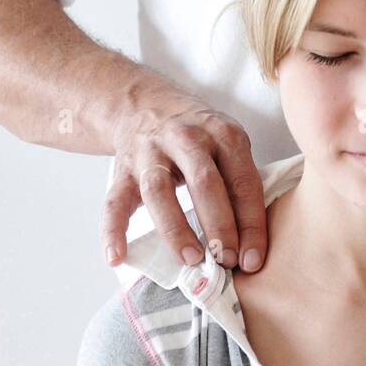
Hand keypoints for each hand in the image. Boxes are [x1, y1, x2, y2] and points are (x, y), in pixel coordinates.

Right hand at [102, 92, 267, 274]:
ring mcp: (150, 153)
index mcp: (222, 134)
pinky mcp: (122, 170)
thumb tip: (250, 242)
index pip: (243, 181)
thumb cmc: (198, 136)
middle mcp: (186, 138)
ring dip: (176, 229)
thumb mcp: (227, 142)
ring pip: (159, 191)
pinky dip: (113, 231)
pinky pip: (115, 202)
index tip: (253, 259)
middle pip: (204, 182)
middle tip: (226, 260)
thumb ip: (238, 181)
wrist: (146, 105)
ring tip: (190, 259)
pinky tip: (117, 258)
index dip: (250, 223)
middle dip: (219, 225)